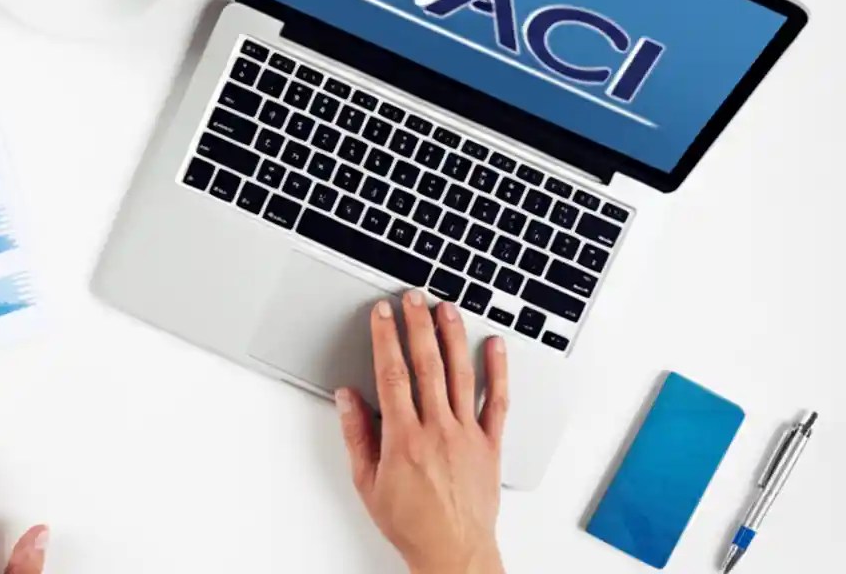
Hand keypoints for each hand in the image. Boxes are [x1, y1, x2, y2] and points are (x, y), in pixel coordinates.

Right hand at [336, 292, 508, 573]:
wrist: (453, 552)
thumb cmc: (411, 523)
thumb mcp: (368, 482)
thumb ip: (356, 435)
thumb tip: (347, 398)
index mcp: (403, 437)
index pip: (392, 374)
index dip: (385, 338)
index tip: (382, 313)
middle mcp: (437, 429)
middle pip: (426, 364)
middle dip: (417, 325)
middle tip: (413, 297)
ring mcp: (467, 434)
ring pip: (460, 374)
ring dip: (453, 336)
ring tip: (447, 308)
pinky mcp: (490, 444)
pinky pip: (497, 401)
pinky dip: (498, 370)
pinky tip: (495, 345)